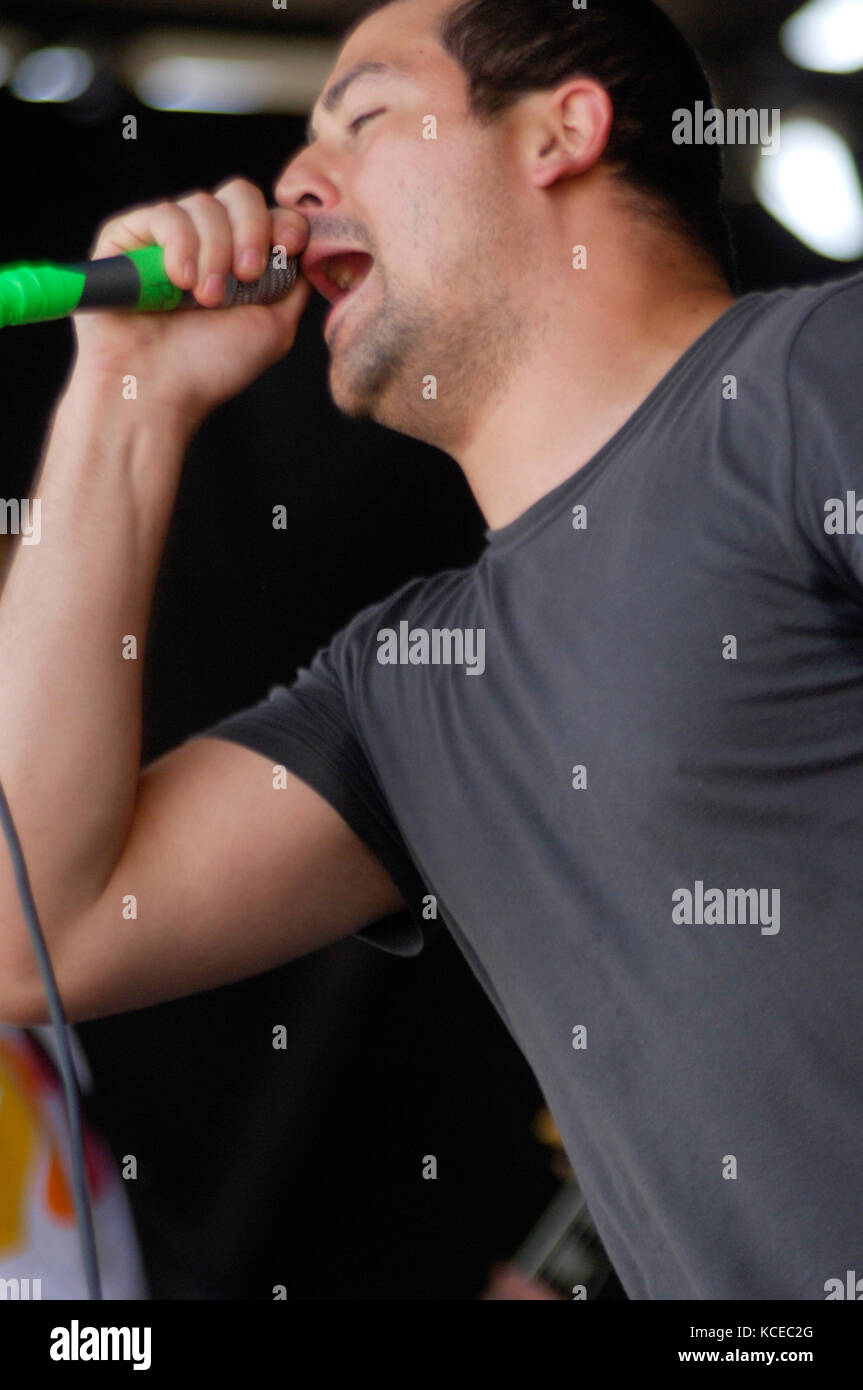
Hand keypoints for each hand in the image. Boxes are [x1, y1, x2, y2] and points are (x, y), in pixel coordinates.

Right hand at [70, 177, 311, 431]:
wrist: (155, 391)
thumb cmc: (210, 368)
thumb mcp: (275, 328)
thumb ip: (294, 283)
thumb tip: (305, 247)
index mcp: (242, 260)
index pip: (271, 214)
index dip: (284, 224)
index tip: (287, 248)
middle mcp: (206, 243)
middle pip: (240, 194)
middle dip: (252, 230)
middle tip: (246, 276)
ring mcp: (167, 238)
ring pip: (204, 204)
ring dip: (215, 250)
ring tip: (205, 297)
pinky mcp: (128, 236)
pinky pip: (165, 213)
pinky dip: (181, 244)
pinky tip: (179, 282)